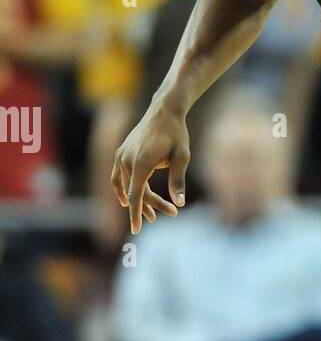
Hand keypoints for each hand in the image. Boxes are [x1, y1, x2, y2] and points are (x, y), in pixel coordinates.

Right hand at [112, 99, 189, 234]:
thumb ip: (178, 180)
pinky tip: (127, 200)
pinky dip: (122, 189)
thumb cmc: (176, 134)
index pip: (136, 195)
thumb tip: (180, 204)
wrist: (164, 111)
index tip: (136, 230)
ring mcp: (122, 156)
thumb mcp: (182, 157)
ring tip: (153, 214)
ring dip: (140, 199)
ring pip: (127, 186)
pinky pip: (118, 176)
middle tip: (171, 213)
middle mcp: (127, 160)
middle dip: (150, 206)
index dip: (136, 214)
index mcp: (141, 162)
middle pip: (135, 192)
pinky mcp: (121, 153)